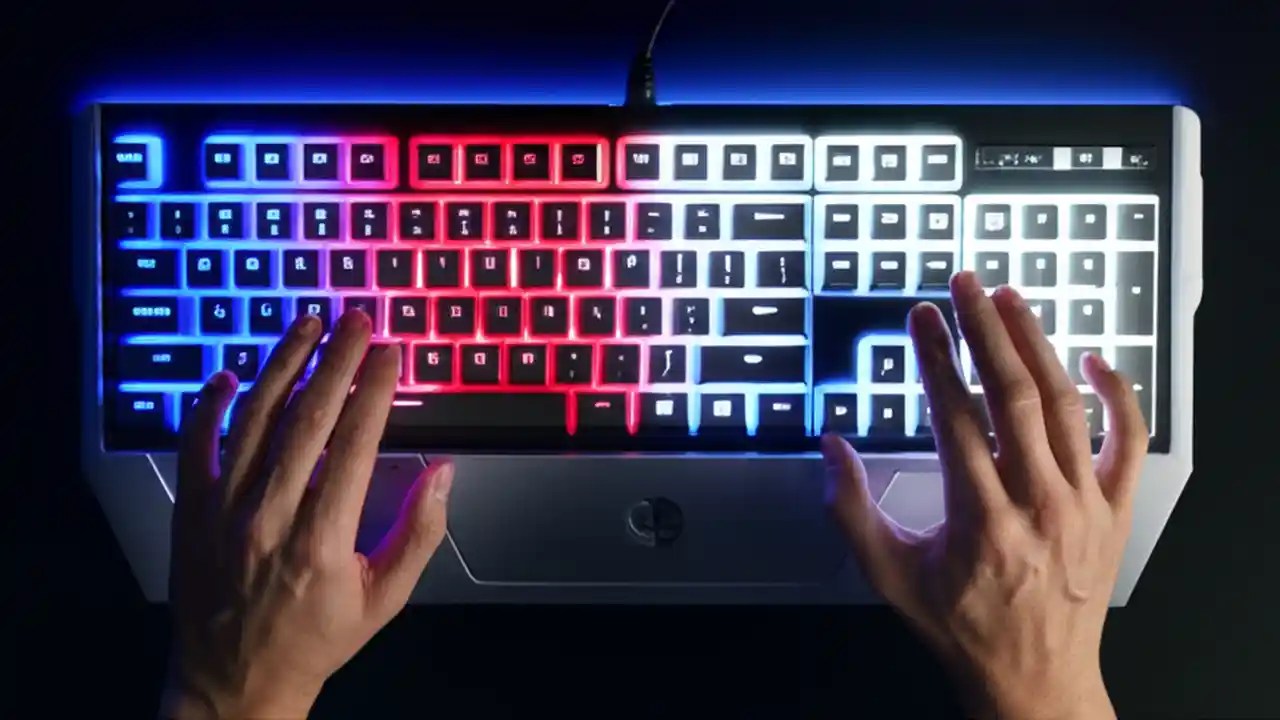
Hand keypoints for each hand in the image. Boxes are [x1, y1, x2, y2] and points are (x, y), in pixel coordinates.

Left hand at [162, 311, 454, 718]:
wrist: (232, 682)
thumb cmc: (315, 639)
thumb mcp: (386, 598)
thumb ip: (420, 533)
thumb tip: (444, 473)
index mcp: (322, 539)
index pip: (355, 442)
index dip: (376, 390)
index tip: (391, 354)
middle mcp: (268, 516)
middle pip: (306, 416)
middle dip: (337, 359)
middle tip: (357, 319)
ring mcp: (222, 510)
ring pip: (254, 417)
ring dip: (283, 363)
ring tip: (307, 324)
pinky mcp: (189, 511)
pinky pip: (196, 443)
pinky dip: (210, 404)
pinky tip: (231, 374)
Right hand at [822, 272, 1146, 719]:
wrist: (1033, 680)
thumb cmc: (961, 628)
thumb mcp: (889, 577)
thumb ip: (852, 510)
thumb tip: (832, 446)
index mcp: (980, 521)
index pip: (955, 416)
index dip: (935, 358)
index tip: (921, 317)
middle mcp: (1038, 506)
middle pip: (1014, 396)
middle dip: (985, 331)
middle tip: (965, 284)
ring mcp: (1083, 506)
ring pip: (1065, 407)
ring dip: (1037, 346)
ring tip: (1011, 300)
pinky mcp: (1113, 512)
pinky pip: (1128, 442)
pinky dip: (1117, 396)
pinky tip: (1094, 360)